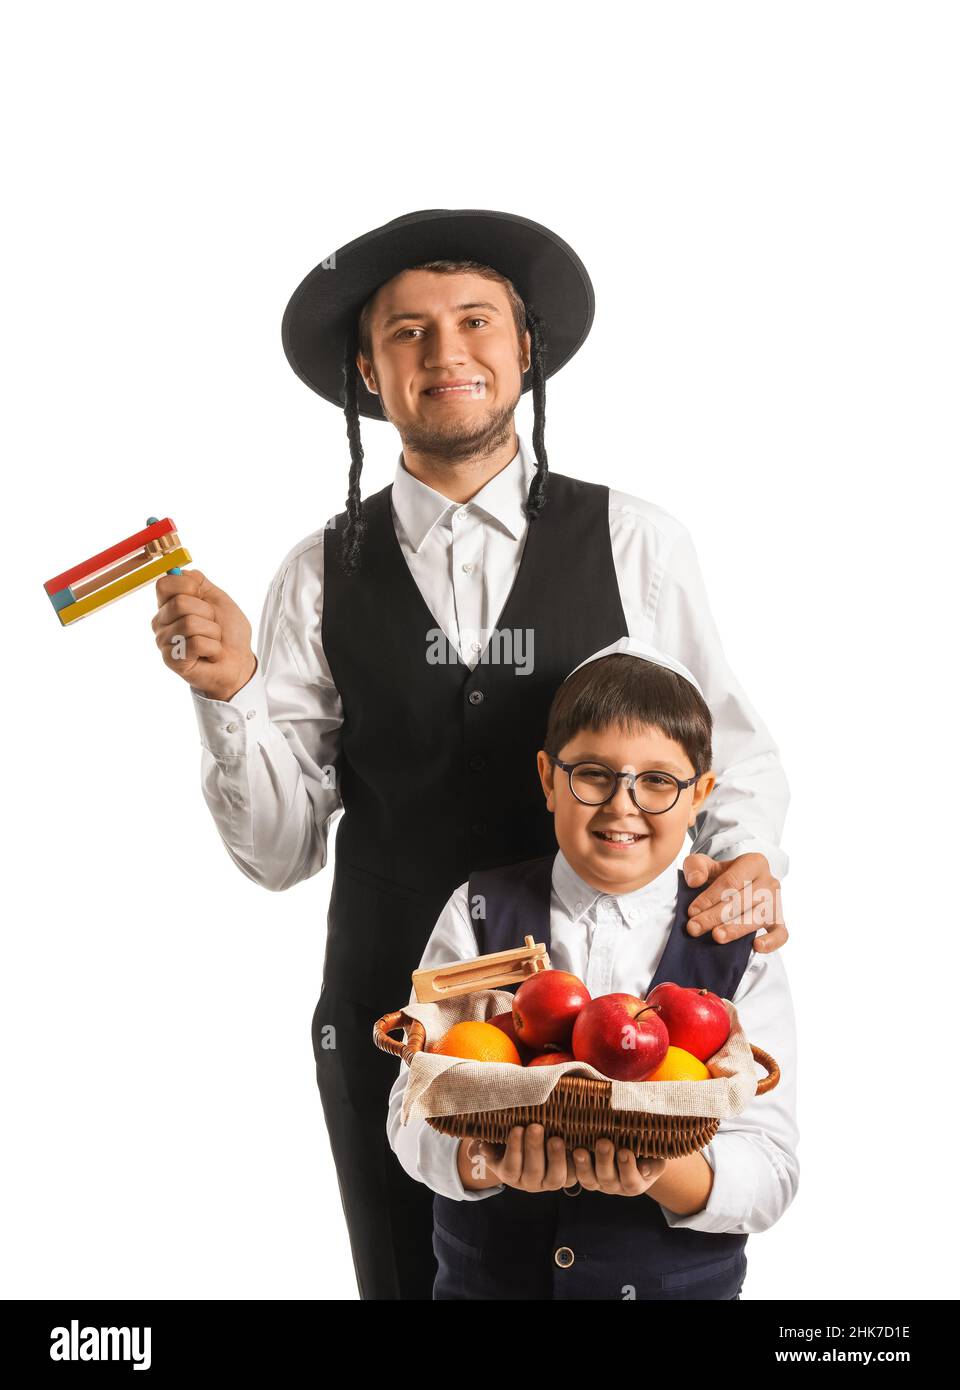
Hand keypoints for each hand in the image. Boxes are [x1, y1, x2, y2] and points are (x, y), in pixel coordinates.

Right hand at [152, 568, 257, 701]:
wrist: (239, 662)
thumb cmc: (229, 633)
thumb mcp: (218, 599)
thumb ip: (199, 582)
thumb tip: (178, 570)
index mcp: (169, 604)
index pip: (163, 584)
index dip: (187, 586)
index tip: (202, 598)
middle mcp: (161, 622)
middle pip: (180, 603)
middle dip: (207, 613)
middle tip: (212, 625)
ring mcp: (164, 641)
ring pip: (190, 624)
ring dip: (212, 632)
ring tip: (212, 640)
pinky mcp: (171, 660)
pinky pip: (196, 643)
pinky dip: (213, 647)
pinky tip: (210, 654)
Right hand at [458, 1125, 576, 1192]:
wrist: (529, 1145)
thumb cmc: (510, 1138)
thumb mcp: (495, 1140)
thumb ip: (486, 1142)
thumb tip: (478, 1147)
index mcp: (510, 1173)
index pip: (511, 1167)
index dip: (514, 1149)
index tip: (517, 1128)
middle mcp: (530, 1182)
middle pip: (533, 1171)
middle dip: (534, 1148)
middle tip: (535, 1127)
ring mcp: (550, 1181)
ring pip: (555, 1177)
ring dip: (556, 1158)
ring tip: (556, 1138)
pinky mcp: (568, 1178)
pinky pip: (574, 1176)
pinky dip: (577, 1164)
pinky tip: (578, 1147)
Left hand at [571, 1139, 666, 1195]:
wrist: (630, 1148)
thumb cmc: (646, 1152)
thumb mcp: (655, 1157)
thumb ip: (654, 1164)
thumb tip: (646, 1169)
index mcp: (634, 1184)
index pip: (631, 1181)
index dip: (627, 1168)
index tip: (625, 1152)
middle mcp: (614, 1186)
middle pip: (608, 1179)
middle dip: (605, 1161)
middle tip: (603, 1143)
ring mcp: (597, 1181)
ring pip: (588, 1179)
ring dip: (583, 1165)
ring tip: (580, 1151)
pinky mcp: (582, 1173)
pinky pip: (574, 1173)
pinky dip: (570, 1163)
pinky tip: (566, 1149)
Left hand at [682, 851, 786, 953]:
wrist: (736, 884)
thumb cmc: (719, 875)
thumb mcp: (704, 863)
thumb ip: (695, 866)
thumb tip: (695, 881)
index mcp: (754, 862)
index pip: (731, 881)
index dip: (710, 897)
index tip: (692, 911)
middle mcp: (770, 881)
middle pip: (743, 900)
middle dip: (716, 916)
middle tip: (694, 928)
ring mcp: (777, 902)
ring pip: (759, 917)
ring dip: (736, 929)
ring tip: (717, 937)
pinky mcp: (779, 921)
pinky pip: (781, 934)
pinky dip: (771, 942)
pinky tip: (755, 946)